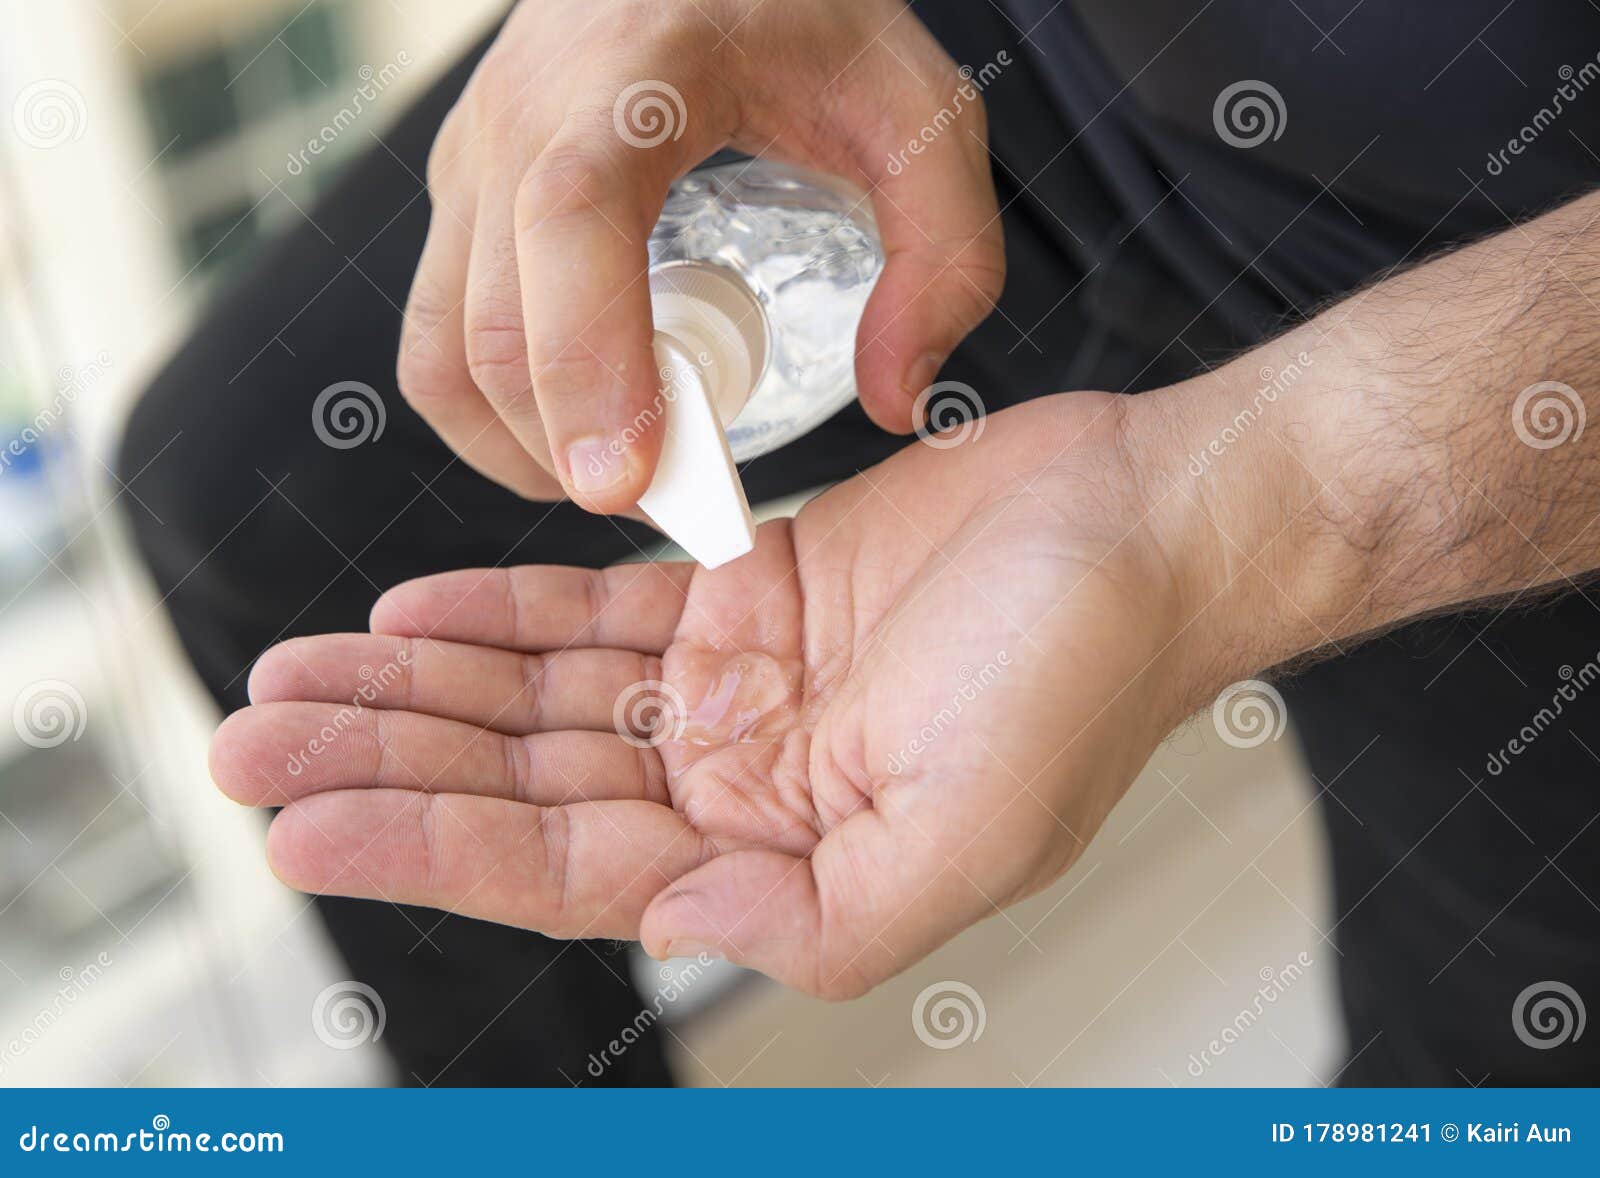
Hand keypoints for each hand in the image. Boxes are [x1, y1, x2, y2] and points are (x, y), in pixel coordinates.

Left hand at [210, 393, 1221, 997]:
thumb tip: (672, 929)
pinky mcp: (745, 593)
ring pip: (540, 697)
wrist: (1147, 522)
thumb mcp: (967, 840)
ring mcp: (737, 687)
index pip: (566, 869)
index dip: (425, 847)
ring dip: (418, 688)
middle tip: (251, 744)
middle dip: (386, 762)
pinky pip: (595, 613)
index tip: (300, 827)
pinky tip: (413, 613)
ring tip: (294, 682)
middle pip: (525, 782)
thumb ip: (819, 918)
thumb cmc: (1088, 675)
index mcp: (784, 865)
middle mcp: (743, 785)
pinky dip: (501, 614)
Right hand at [398, 0, 1002, 507]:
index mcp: (635, 78)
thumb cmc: (808, 17)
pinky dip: (488, 408)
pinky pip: (437, 332)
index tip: (628, 480)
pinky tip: (572, 431)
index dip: (586, 360)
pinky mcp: (461, 189)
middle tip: (670, 506)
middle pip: (491, 320)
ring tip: (618, 479)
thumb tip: (895, 401)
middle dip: (564, 447)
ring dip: (514, 444)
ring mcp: (474, 153)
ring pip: (441, 346)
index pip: (570, 219)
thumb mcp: (921, 115)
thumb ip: (946, 256)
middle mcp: (523, 115)